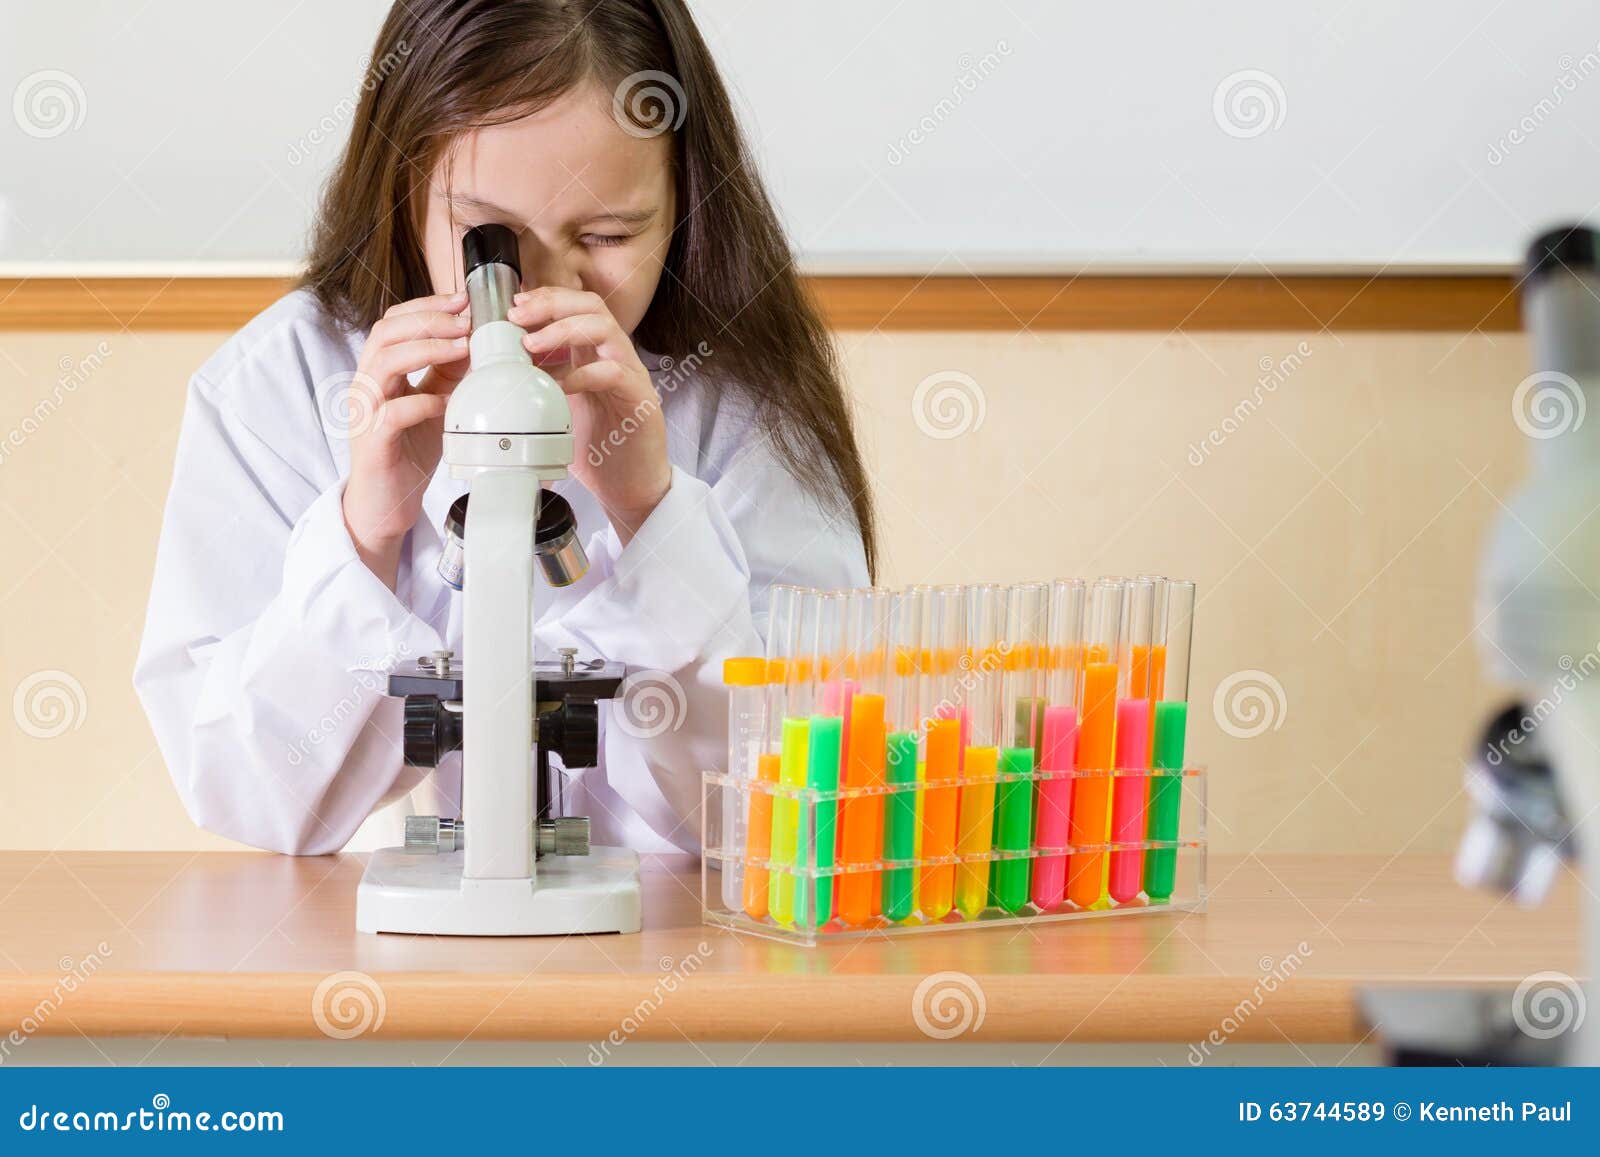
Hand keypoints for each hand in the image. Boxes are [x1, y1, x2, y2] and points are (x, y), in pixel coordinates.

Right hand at [341, 290, 470, 588]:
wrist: (385, 502)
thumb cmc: (407, 450)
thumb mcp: (433, 403)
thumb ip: (446, 375)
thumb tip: (478, 344)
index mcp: (380, 371)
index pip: (394, 322)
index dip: (426, 305)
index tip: (462, 300)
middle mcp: (367, 385)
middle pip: (386, 332)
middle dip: (429, 319)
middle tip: (465, 320)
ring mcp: (366, 411)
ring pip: (384, 362)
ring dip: (427, 349)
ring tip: (462, 347)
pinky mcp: (373, 441)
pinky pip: (393, 412)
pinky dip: (423, 402)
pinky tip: (448, 402)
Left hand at [508, 288, 671, 545]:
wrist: (630, 487)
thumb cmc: (595, 450)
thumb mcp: (556, 410)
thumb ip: (536, 387)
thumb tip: (491, 378)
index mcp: (595, 355)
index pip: (575, 306)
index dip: (544, 298)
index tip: (512, 306)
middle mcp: (615, 357)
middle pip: (590, 305)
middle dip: (551, 303)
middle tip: (517, 315)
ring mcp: (631, 375)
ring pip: (604, 328)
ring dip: (563, 330)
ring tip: (531, 345)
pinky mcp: (640, 399)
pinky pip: (614, 372)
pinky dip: (582, 373)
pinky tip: (559, 385)